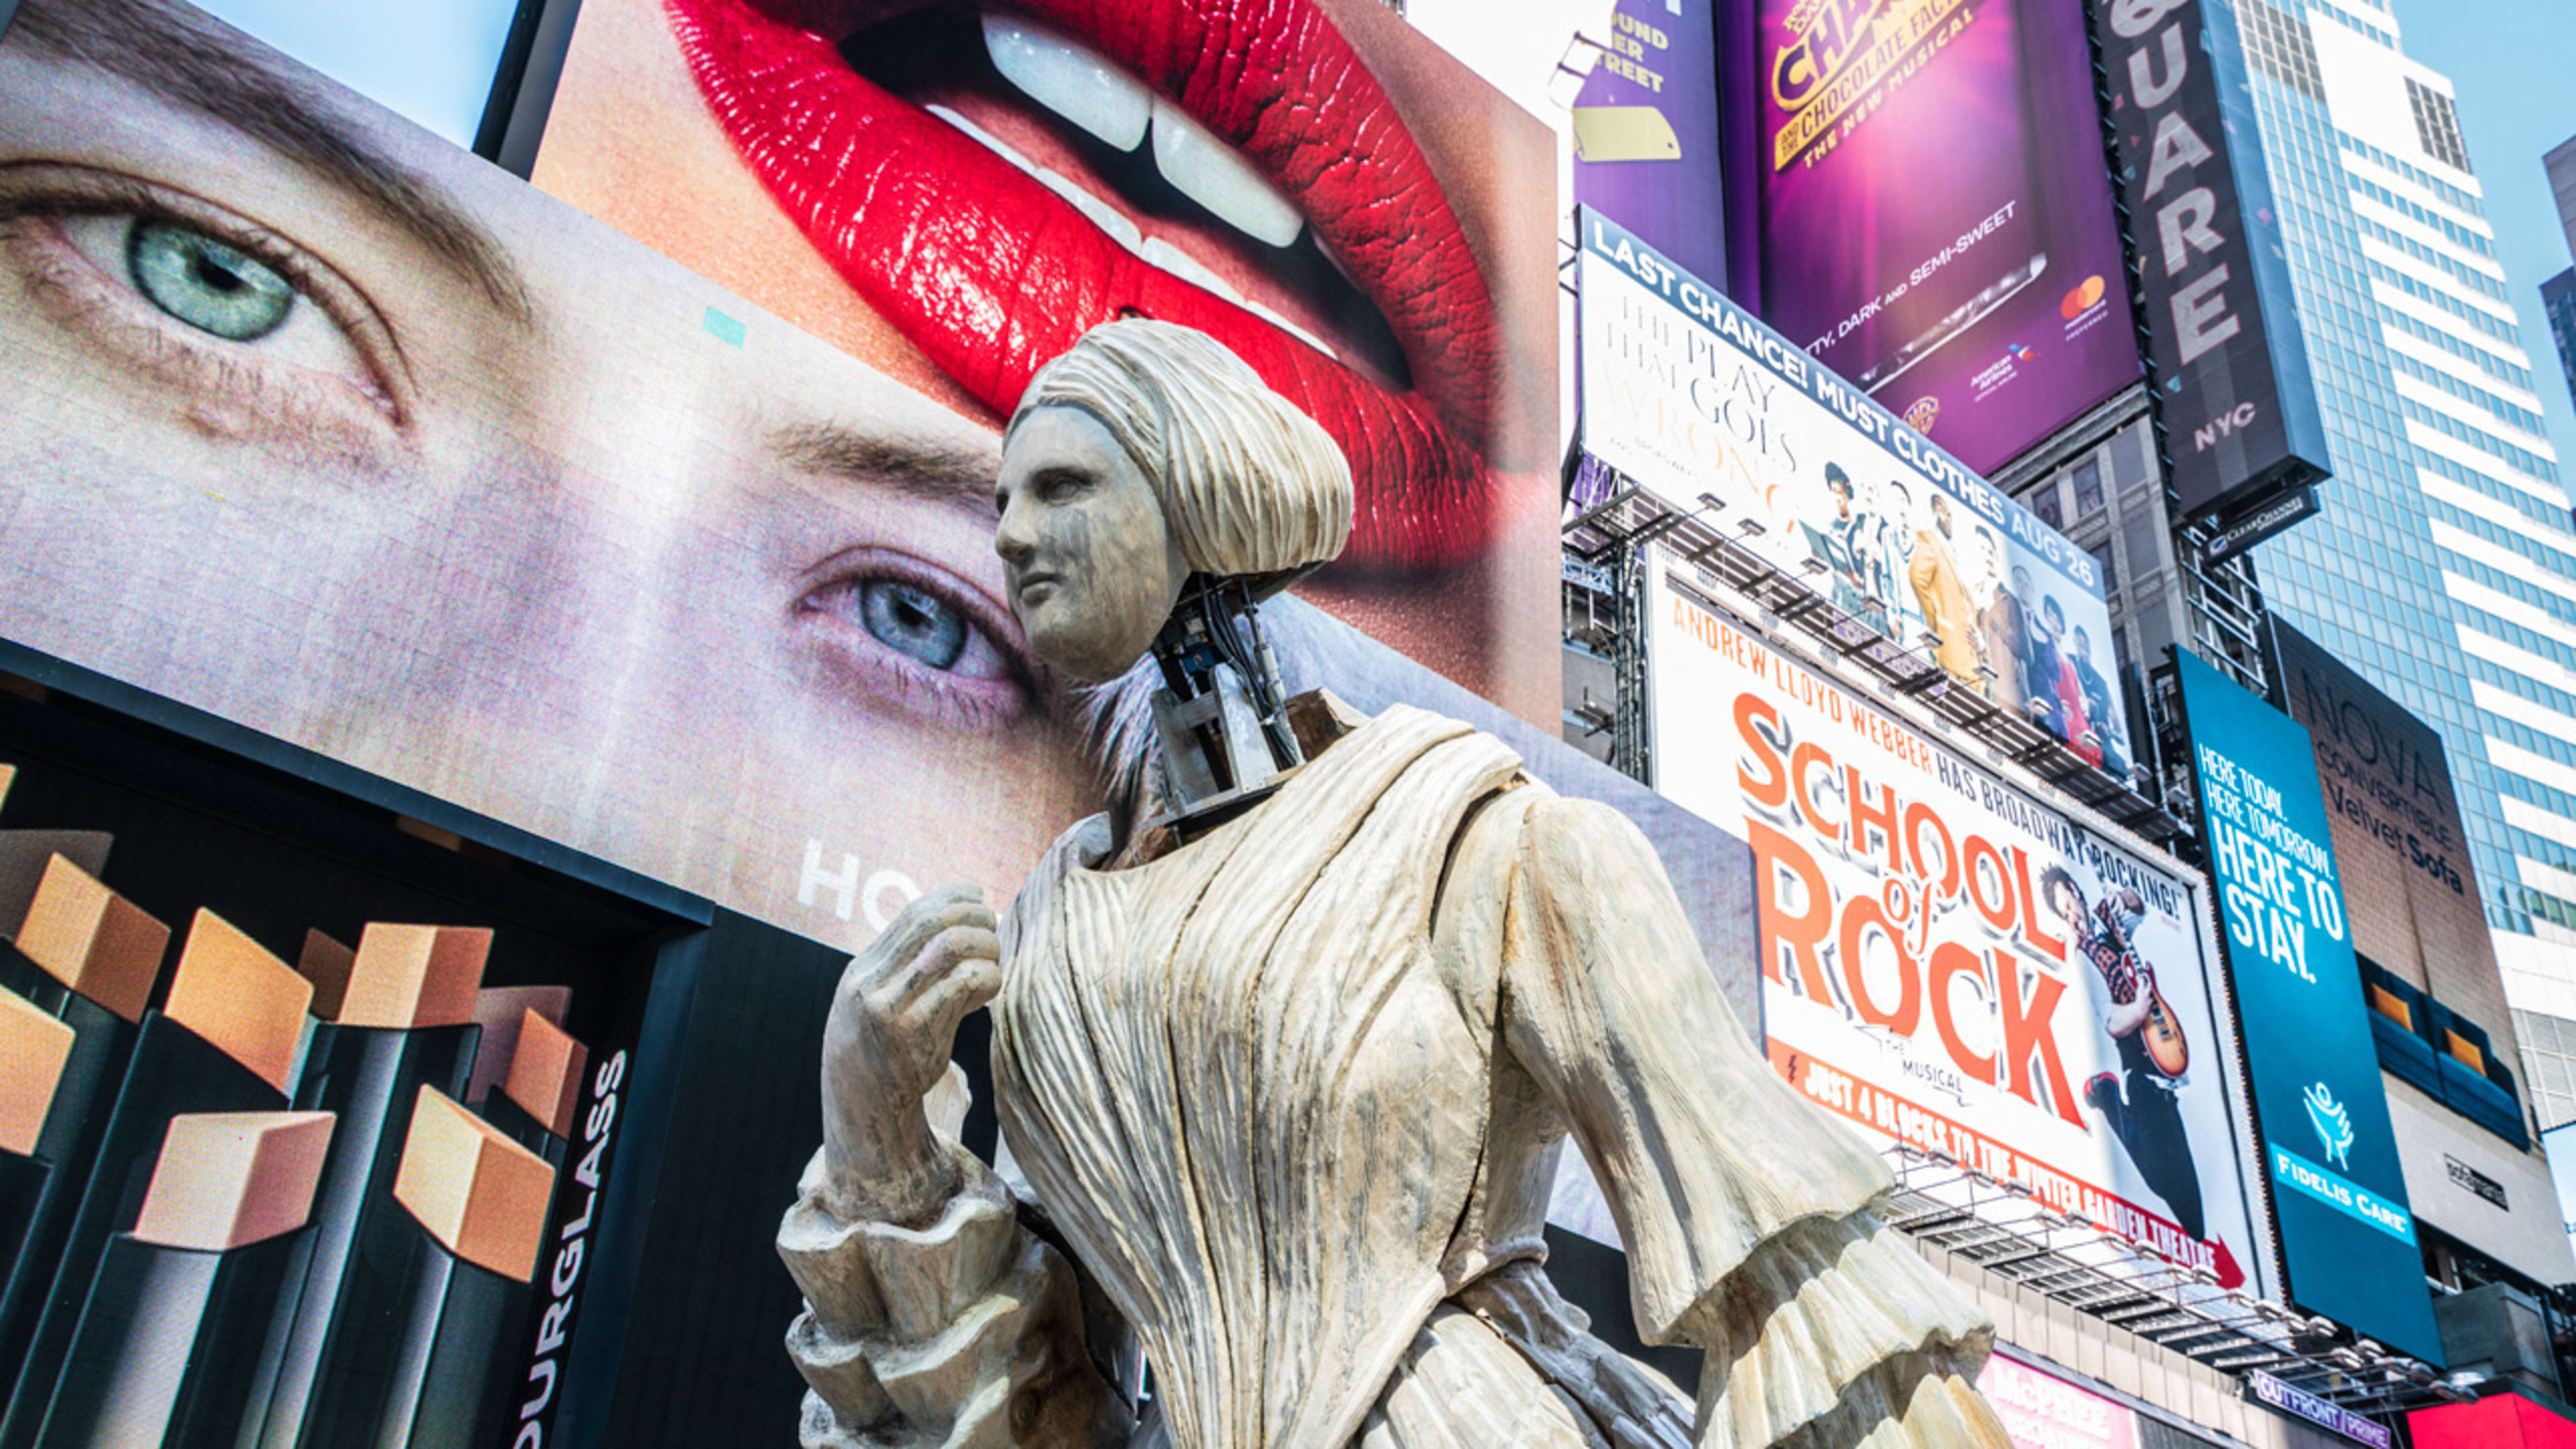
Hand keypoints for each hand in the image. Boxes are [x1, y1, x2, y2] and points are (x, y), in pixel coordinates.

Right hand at [817, 884, 1001, 1223]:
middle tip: (994, 930)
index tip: (978, 897)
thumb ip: (909, 968)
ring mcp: (889, 1009)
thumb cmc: (883, 1052)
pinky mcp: (914, 1034)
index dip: (952, 898)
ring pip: (950, 946)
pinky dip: (987, 977)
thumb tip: (964, 924)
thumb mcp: (881, 1002)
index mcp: (863, 970)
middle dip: (974, 917)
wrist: (863, 1110)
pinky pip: (963, 985)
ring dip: (985, 946)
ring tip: (993, 963)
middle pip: (933, 923)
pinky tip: (989, 989)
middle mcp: (870, 983)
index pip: (913, 913)